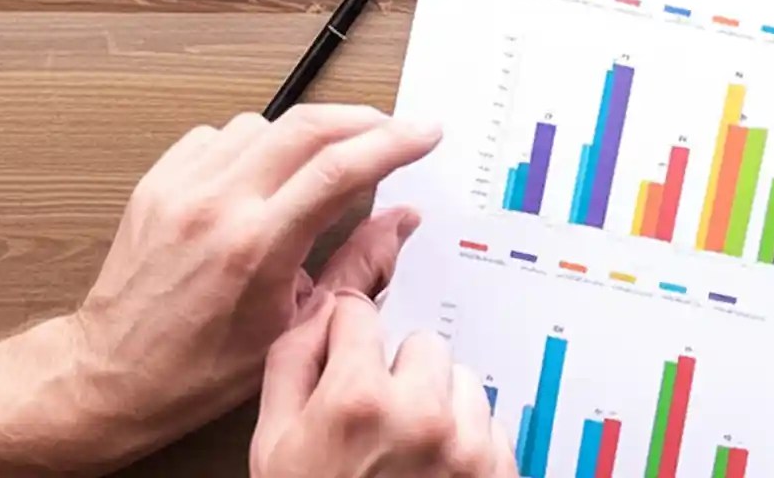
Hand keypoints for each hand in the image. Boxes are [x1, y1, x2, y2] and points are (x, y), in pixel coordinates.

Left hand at [73, 105, 440, 447]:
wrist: (114, 372)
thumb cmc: (198, 368)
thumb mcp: (295, 328)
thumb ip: (356, 268)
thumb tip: (400, 222)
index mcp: (257, 247)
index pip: (339, 170)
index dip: (393, 142)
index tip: (423, 133)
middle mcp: (217, 206)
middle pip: (306, 126)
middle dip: (360, 120)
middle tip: (389, 130)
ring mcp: (182, 188)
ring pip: (262, 123)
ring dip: (303, 133)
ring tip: (322, 162)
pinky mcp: (157, 183)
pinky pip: (217, 136)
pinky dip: (252, 144)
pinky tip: (262, 173)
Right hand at [252, 291, 518, 477]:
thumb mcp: (273, 444)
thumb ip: (292, 364)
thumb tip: (317, 312)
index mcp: (358, 400)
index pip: (360, 313)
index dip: (346, 334)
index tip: (347, 352)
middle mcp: (421, 415)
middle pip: (423, 343)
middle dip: (401, 371)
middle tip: (380, 418)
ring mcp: (468, 447)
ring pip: (464, 381)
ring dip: (441, 404)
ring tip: (410, 450)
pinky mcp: (499, 472)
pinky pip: (493, 424)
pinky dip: (469, 441)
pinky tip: (435, 472)